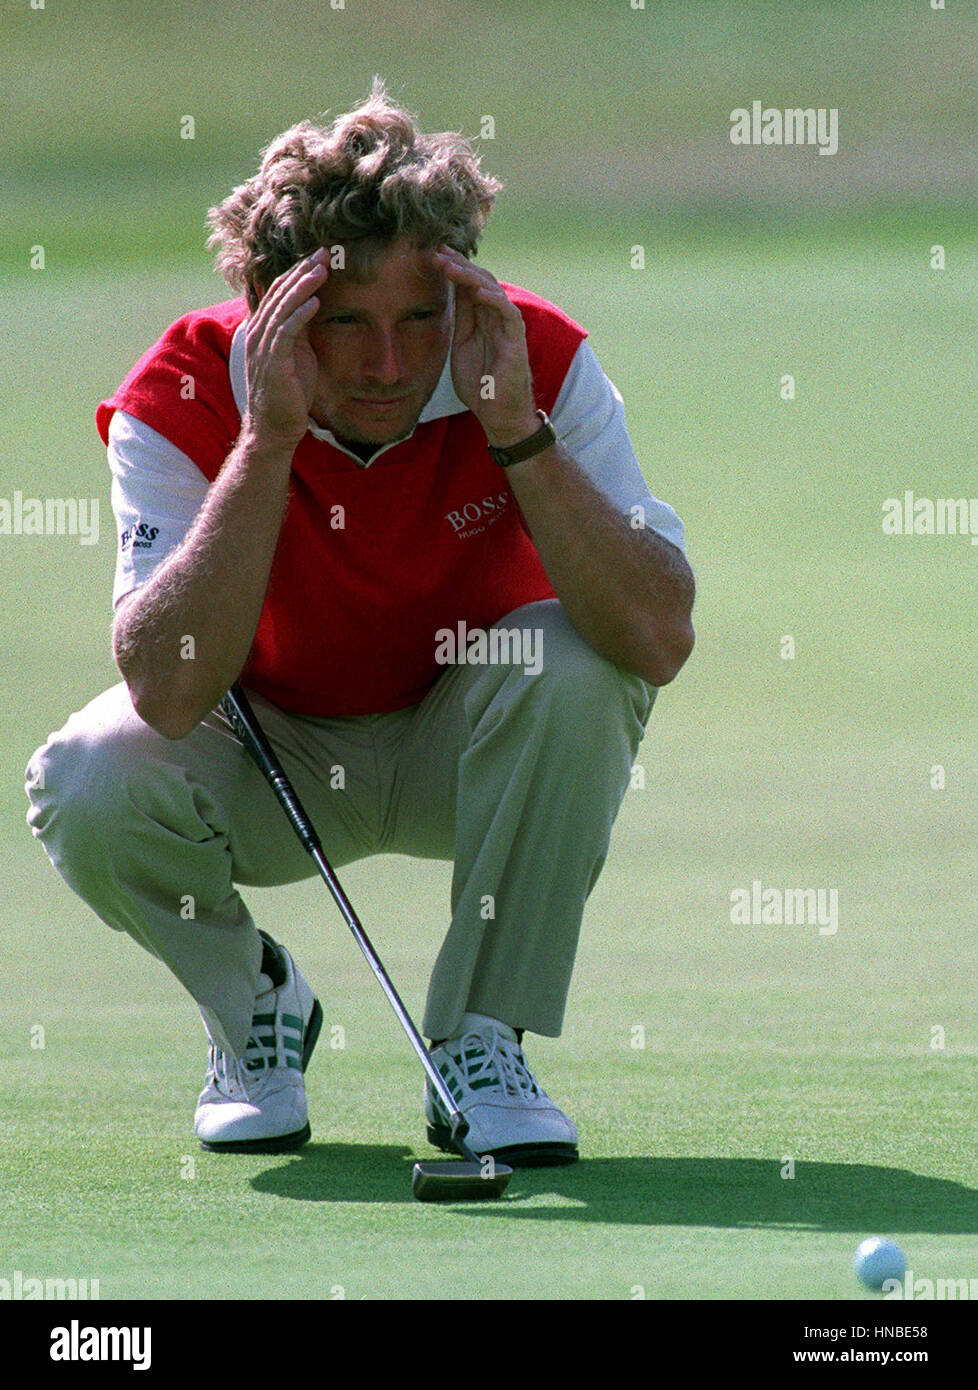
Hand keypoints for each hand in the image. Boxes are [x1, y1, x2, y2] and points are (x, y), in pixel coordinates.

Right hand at [244, 249, 328, 450]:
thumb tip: (313, 307)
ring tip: (321, 270)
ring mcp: (262, 347)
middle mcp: (258, 333)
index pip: (278, 292)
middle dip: (302, 271)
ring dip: (302, 287)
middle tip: (323, 253)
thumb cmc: (289, 393)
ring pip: (282, 308)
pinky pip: (285, 332)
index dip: (298, 273)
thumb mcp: (298, 354)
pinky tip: (315, 302)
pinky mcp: (272, 362)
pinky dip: (300, 315)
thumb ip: (301, 331)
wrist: (276, 428)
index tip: (319, 258)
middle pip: (279, 293)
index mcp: (263, 329)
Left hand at [432, 246, 538, 446]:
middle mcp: (496, 318)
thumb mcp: (461, 347)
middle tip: (437, 250)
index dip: (452, 268)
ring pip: (492, 291)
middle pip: (480, 280)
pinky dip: (493, 300)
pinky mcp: (516, 342)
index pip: (468, 284)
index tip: (431, 254)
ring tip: (450, 266)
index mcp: (482, 319)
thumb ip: (460, 321)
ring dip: (470, 276)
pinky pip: (507, 313)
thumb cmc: (481, 387)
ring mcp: (508, 328)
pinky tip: (476, 291)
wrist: (499, 415)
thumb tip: (448, 293)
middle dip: (458, 264)